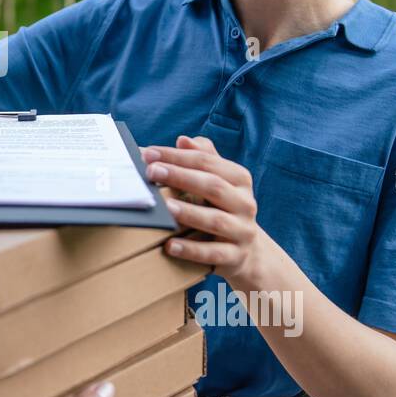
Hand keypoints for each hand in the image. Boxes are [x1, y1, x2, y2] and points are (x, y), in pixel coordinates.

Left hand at [141, 134, 274, 283]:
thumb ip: (202, 159)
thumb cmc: (221, 208)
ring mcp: (243, 231)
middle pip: (212, 186)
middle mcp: (246, 203)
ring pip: (216, 220)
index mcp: (239, 179)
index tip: (149, 154)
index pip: (206, 162)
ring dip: (189, 212)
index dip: (177, 156)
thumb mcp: (216, 181)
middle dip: (181, 177)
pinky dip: (191, 250)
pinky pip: (213, 253)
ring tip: (165, 207)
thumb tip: (183, 140)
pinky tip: (170, 245)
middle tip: (152, 172)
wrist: (246, 251)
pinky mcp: (236, 257)